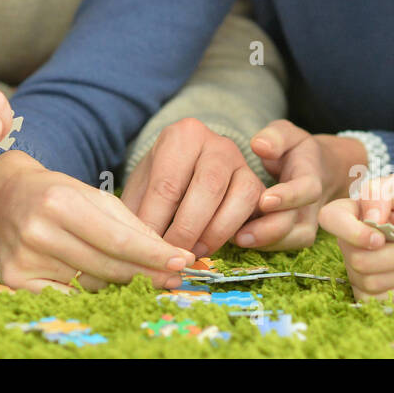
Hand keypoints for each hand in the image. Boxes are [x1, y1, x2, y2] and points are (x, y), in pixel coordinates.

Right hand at [0, 150, 194, 292]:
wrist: (3, 196)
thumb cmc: (56, 193)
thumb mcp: (93, 196)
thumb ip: (131, 224)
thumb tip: (169, 255)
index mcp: (60, 203)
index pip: (117, 239)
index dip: (152, 255)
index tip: (181, 262)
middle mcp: (38, 231)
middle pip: (106, 266)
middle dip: (144, 273)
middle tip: (172, 277)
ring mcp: (24, 258)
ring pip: (90, 284)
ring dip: (118, 281)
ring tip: (132, 273)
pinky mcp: (14, 279)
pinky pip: (67, 297)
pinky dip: (88, 291)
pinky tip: (101, 282)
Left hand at [120, 117, 263, 257]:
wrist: (188, 170)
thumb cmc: (161, 180)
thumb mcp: (142, 188)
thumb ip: (139, 212)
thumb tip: (136, 246)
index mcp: (183, 136)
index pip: (167, 184)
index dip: (155, 223)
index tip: (145, 249)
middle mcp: (217, 143)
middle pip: (207, 187)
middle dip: (187, 230)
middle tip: (170, 256)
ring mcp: (241, 161)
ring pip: (239, 197)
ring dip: (214, 234)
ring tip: (191, 253)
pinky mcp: (256, 183)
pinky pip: (256, 209)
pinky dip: (237, 233)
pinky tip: (213, 247)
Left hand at [236, 121, 361, 249]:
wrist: (317, 170)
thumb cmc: (295, 150)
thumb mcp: (287, 134)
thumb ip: (275, 136)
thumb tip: (260, 145)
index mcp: (311, 177)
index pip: (306, 190)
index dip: (288, 196)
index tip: (264, 200)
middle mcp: (313, 205)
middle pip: (297, 225)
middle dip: (269, 231)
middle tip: (239, 234)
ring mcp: (307, 223)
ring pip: (290, 241)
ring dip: (263, 243)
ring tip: (233, 239)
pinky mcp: (296, 236)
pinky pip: (282, 246)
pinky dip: (260, 246)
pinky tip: (235, 239)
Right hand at [319, 173, 393, 301]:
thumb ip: (382, 193)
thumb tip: (368, 220)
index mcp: (355, 210)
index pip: (329, 219)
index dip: (351, 233)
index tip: (380, 238)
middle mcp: (351, 238)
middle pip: (355, 259)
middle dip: (393, 256)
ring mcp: (360, 265)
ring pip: (366, 281)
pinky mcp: (373, 287)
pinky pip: (370, 300)